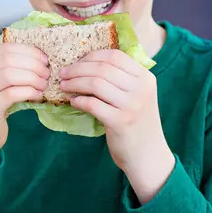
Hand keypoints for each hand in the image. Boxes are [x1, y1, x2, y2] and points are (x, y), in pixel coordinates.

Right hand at [0, 43, 49, 174]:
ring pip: (9, 75)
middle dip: (32, 65)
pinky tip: (37, 95)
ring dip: (32, 78)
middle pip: (8, 60)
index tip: (44, 59)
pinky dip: (28, 92)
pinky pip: (11, 94)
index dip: (28, 51)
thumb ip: (9, 66)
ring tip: (43, 84)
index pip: (5, 48)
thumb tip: (39, 54)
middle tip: (47, 73)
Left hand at [59, 49, 174, 203]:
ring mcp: (132, 105)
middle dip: (77, 69)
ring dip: (74, 83)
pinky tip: (73, 101)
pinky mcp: (121, 122)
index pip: (115, 56)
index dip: (91, 56)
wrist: (148, 156)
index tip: (76, 61)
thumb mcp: (137, 96)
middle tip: (62, 74)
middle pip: (102, 68)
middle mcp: (141, 88)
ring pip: (96, 83)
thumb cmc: (137, 123)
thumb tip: (85, 62)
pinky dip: (79, 100)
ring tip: (64, 86)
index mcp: (145, 77)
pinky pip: (93, 104)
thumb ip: (120, 79)